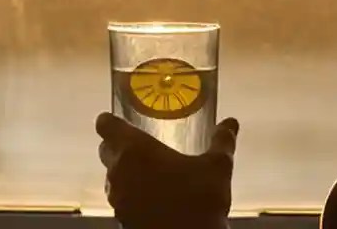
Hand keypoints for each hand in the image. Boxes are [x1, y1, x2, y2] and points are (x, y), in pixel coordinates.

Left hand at [96, 112, 238, 228]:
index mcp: (135, 151)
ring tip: (151, 170)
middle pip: (107, 150)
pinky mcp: (123, 219)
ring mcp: (118, 199)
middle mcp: (119, 173)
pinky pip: (121, 198)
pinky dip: (132, 192)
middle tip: (140, 142)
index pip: (107, 126)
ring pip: (113, 176)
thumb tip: (230, 123)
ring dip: (126, 170)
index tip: (115, 117)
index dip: (109, 119)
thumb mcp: (218, 166)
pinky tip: (155, 195)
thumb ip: (222, 141)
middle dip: (118, 144)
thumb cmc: (198, 201)